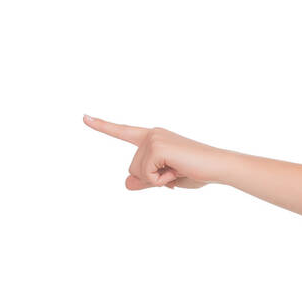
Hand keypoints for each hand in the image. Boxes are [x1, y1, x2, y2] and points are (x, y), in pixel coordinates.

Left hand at [83, 114, 224, 189]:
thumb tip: (126, 183)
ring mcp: (154, 138)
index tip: (84, 117)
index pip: (123, 132)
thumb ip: (145, 180)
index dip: (102, 126)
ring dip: (158, 180)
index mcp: (153, 138)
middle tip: (175, 173)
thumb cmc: (196, 172)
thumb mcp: (166, 178)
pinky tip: (177, 171)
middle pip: (132, 168)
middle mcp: (152, 134)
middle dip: (152, 179)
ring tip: (178, 171)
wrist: (217, 167)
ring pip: (138, 171)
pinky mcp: (157, 146)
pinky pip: (147, 174)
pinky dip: (161, 180)